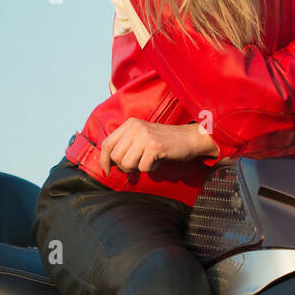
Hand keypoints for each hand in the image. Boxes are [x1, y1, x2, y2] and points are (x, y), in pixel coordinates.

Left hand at [99, 119, 216, 174]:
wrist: (191, 138)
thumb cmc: (166, 141)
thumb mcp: (142, 138)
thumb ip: (126, 146)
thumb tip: (107, 164)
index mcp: (130, 124)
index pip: (107, 144)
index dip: (103, 160)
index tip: (106, 171)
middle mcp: (135, 127)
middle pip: (115, 156)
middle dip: (124, 166)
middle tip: (137, 164)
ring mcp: (145, 136)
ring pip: (126, 163)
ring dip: (137, 168)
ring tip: (148, 161)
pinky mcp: (154, 146)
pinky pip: (142, 168)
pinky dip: (150, 169)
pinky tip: (157, 161)